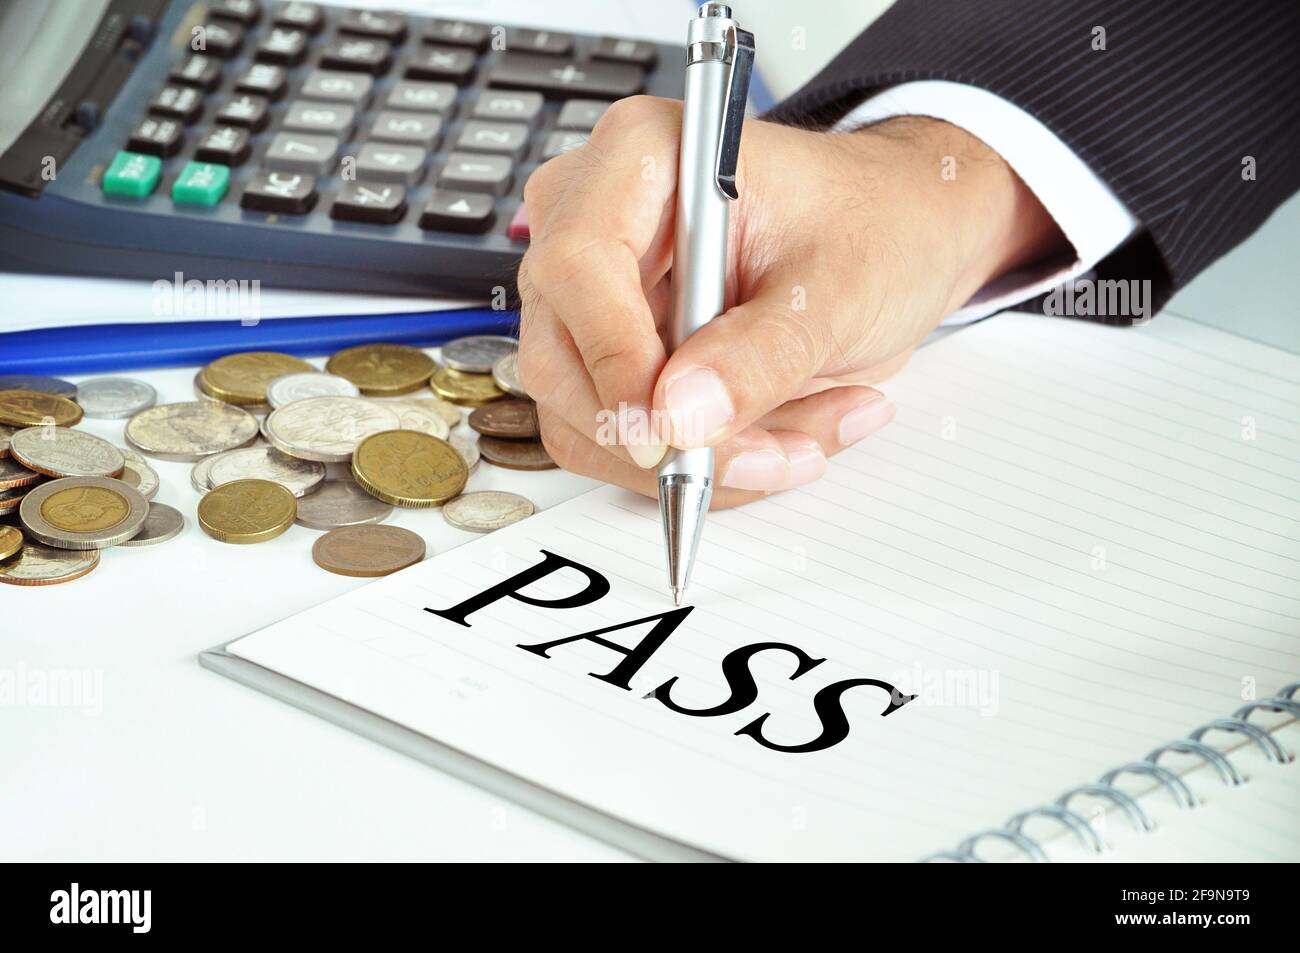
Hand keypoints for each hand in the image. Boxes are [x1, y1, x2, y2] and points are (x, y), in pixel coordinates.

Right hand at [517, 96, 1063, 506]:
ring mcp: (592, 298)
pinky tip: (782, 436)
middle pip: (562, 356)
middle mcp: (596, 221)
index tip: (668, 431)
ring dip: (700, 458)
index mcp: (641, 157)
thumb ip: (763, 351)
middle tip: (777, 456)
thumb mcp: (841, 284)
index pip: (578, 263)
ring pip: (587, 419)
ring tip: (808, 438)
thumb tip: (680, 415)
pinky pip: (617, 444)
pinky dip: (701, 464)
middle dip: (670, 433)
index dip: (612, 357)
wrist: (897, 239)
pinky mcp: (608, 359)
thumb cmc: (873, 223)